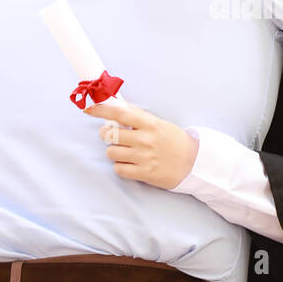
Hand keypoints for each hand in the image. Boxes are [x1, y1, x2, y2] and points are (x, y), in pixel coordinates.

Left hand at [83, 101, 199, 189]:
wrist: (193, 163)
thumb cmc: (174, 141)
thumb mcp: (159, 123)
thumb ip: (138, 117)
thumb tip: (117, 107)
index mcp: (150, 124)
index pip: (121, 113)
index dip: (102, 110)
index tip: (89, 108)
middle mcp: (145, 140)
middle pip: (110, 135)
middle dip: (106, 134)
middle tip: (111, 135)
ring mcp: (144, 157)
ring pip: (111, 152)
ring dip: (114, 152)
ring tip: (125, 152)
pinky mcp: (144, 173)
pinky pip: (119, 169)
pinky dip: (121, 166)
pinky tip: (130, 164)